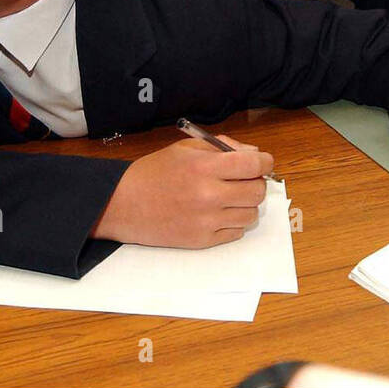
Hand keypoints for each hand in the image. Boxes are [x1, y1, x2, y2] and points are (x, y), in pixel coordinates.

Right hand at [92, 135, 271, 247]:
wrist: (123, 204)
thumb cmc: (154, 173)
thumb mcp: (186, 148)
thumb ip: (223, 147)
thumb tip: (254, 154)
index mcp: (205, 167)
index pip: (253, 164)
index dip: (265, 161)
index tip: (264, 162)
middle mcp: (209, 195)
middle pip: (257, 191)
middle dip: (255, 182)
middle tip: (243, 180)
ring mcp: (207, 220)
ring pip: (250, 214)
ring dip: (245, 204)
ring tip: (227, 197)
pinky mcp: (202, 240)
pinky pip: (236, 232)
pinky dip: (233, 222)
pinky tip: (217, 213)